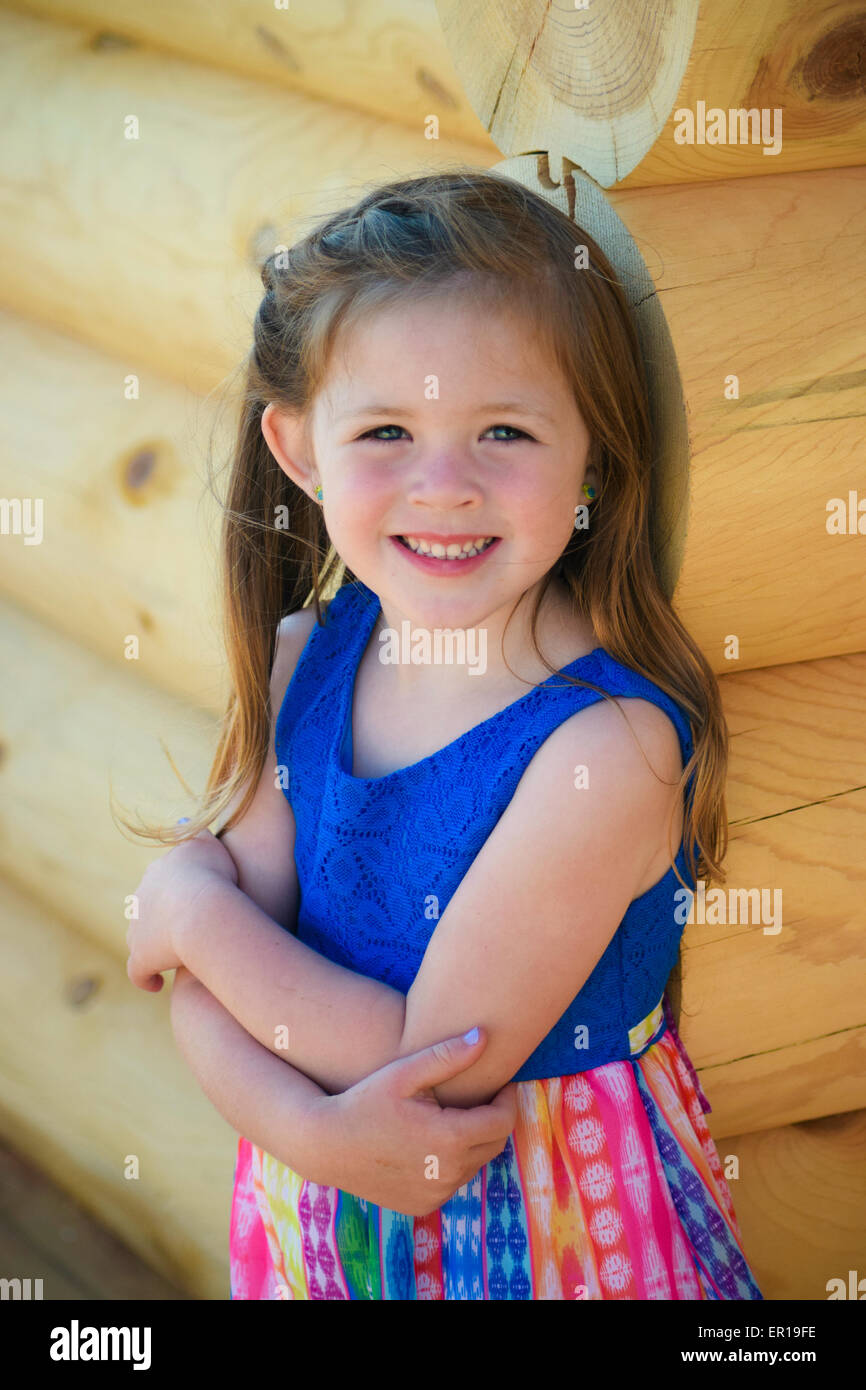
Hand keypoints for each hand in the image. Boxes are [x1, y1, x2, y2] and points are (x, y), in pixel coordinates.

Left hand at [126, 827, 237, 992]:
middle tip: (186, 930)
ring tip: (175, 957)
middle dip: (162, 918)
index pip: (162, 881)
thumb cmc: (215, 878)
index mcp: (158, 873)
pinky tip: (158, 985)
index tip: (194, 901)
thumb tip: (184, 820)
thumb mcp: (210, 846)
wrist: (203, 911)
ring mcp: (139, 929)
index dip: (177, 892)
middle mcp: (142, 899)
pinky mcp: (142, 957)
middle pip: (146, 909)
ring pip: (140, 939)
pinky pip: (139, 972)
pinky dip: (146, 978)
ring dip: (155, 947)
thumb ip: (199, 834)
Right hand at [303, 1027, 518, 1216]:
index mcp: (449, 1139)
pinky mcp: (423, 1205)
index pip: (503, 1121)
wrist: (325, 1145)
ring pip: (476, 1164)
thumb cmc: (364, 1100)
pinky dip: (454, 1163)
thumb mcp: (405, 1073)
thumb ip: (448, 1055)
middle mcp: (448, 1173)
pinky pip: (454, 1182)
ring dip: (474, 1142)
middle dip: (494, 1119)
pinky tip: (435, 1142)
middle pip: (494, 1144)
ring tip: (456, 1116)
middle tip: (482, 1098)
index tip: (502, 1084)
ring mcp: (435, 1194)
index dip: (508, 1100)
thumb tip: (486, 1035)